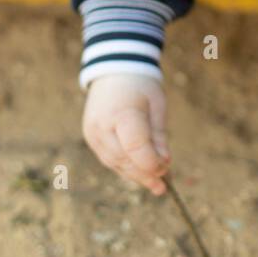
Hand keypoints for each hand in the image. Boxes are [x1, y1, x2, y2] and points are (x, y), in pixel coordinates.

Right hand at [82, 74, 169, 194]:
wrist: (113, 70)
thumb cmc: (141, 86)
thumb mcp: (157, 105)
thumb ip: (159, 136)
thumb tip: (164, 164)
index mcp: (121, 112)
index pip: (135, 146)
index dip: (151, 162)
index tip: (167, 168)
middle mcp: (101, 126)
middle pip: (124, 159)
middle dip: (145, 174)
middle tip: (164, 186)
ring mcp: (92, 134)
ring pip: (115, 163)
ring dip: (136, 176)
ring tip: (156, 185)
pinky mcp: (90, 138)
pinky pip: (109, 159)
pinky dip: (126, 168)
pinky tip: (141, 174)